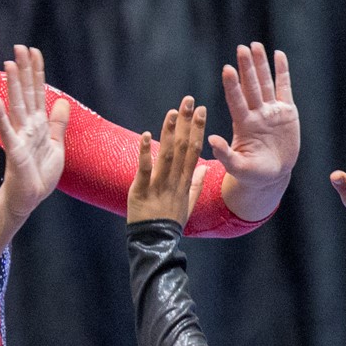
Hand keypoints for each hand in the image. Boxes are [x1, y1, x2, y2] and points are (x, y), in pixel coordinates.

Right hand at [0, 44, 68, 225]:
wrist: (28, 199)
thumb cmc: (39, 175)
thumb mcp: (56, 146)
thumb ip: (58, 124)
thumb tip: (63, 101)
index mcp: (38, 124)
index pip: (38, 92)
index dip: (37, 72)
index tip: (34, 51)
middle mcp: (27, 126)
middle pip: (25, 92)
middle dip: (23, 70)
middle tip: (19, 47)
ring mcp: (19, 136)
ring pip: (16, 105)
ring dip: (12, 84)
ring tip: (9, 64)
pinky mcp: (14, 150)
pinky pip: (7, 130)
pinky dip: (1, 115)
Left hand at [127, 97, 207, 226]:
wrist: (156, 244)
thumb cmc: (171, 224)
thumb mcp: (188, 205)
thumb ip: (196, 185)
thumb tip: (204, 169)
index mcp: (185, 182)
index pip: (194, 151)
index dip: (198, 129)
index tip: (201, 110)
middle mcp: (174, 181)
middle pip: (183, 148)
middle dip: (186, 123)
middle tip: (189, 101)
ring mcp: (158, 185)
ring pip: (166, 155)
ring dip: (169, 132)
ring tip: (172, 112)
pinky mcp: (141, 191)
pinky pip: (144, 169)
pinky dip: (145, 151)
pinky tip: (145, 134)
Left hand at [213, 42, 300, 199]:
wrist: (271, 175)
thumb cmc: (252, 174)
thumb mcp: (238, 168)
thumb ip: (225, 155)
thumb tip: (211, 140)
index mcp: (243, 125)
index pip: (236, 101)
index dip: (233, 85)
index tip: (227, 69)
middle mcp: (256, 114)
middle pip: (251, 86)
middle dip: (247, 68)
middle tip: (241, 48)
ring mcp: (271, 111)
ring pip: (266, 83)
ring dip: (261, 64)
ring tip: (255, 45)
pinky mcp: (286, 112)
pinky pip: (284, 88)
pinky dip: (282, 72)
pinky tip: (278, 55)